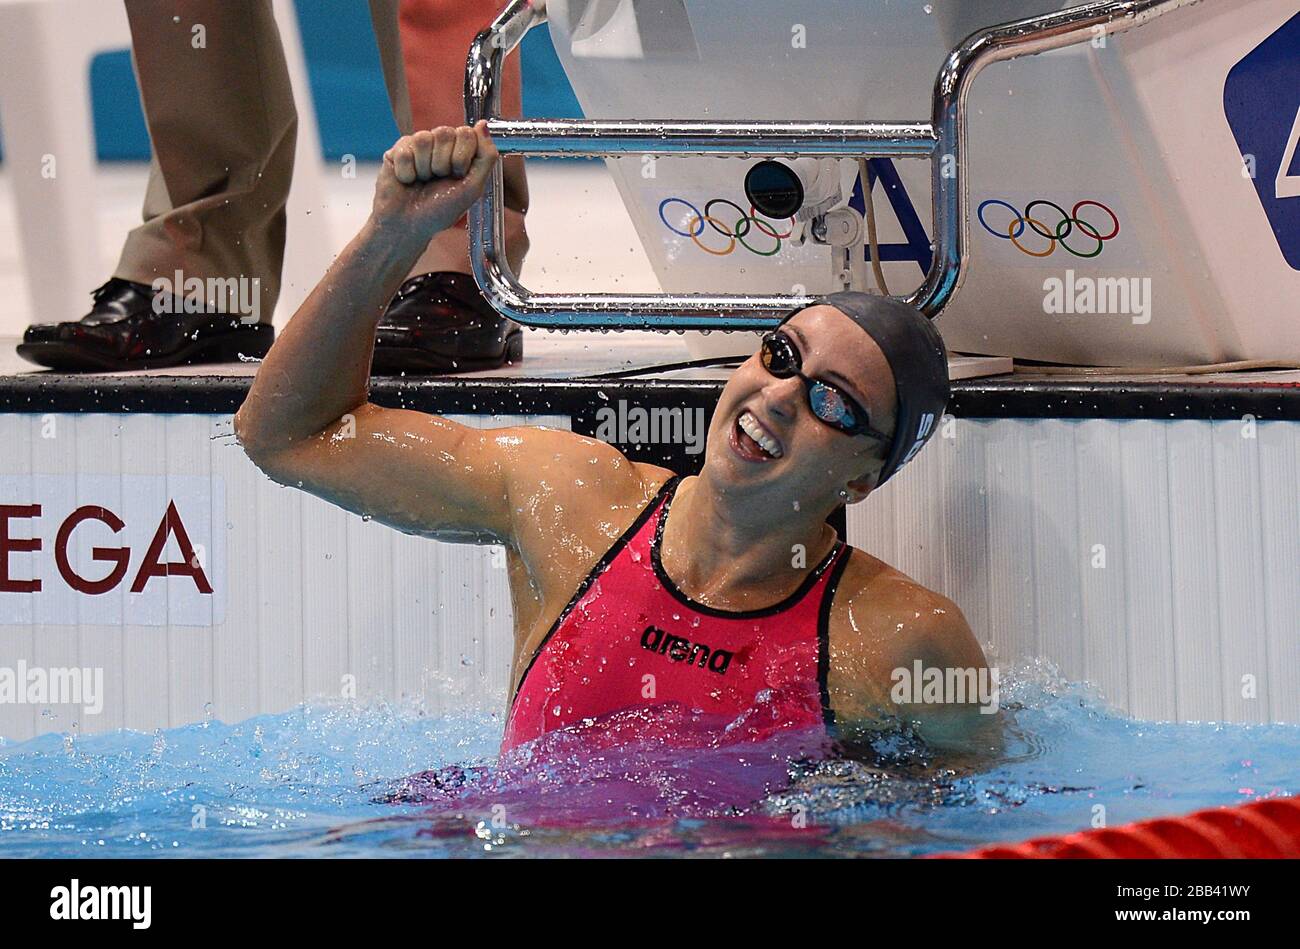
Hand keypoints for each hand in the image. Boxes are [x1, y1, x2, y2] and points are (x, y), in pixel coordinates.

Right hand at [371, 121, 499, 236]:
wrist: (409, 226)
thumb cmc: (440, 211)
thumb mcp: (473, 188)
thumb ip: (486, 157)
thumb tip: (483, 124)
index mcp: (461, 151)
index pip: (467, 133)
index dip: (462, 157)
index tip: (457, 175)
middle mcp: (440, 144)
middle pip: (445, 132)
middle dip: (443, 163)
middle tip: (438, 180)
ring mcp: (418, 145)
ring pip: (423, 139)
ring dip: (425, 168)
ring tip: (423, 181)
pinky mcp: (397, 150)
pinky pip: (404, 151)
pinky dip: (407, 173)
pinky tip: (407, 181)